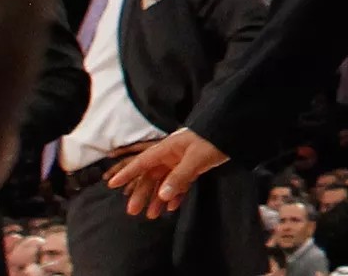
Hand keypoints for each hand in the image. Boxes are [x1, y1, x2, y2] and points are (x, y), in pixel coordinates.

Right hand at [105, 130, 230, 219]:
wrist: (236, 131)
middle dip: (142, 193)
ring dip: (158, 198)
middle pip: (152, 175)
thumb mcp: (197, 158)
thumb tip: (162, 196)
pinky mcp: (194, 167)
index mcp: (168, 148)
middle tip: (133, 211)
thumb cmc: (214, 139)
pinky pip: (180, 183)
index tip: (111, 184)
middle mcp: (172, 155)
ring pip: (165, 182)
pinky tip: (171, 207)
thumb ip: (180, 176)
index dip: (128, 173)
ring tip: (152, 215)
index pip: (143, 161)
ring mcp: (182, 161)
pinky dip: (176, 194)